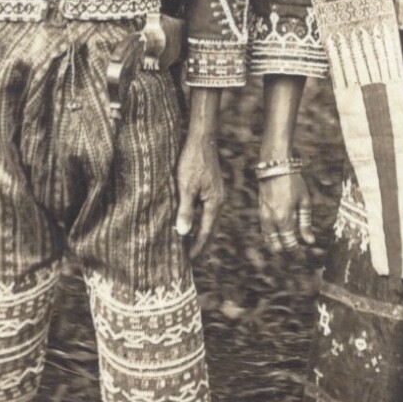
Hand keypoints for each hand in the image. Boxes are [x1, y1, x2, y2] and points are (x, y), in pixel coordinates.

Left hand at [175, 133, 224, 258]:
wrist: (202, 140)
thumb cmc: (192, 162)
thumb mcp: (185, 187)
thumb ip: (185, 211)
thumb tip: (183, 233)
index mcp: (214, 203)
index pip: (206, 232)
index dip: (197, 247)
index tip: (189, 261)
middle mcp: (219, 201)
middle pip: (211, 229)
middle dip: (201, 245)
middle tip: (191, 260)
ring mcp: (217, 195)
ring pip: (209, 220)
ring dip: (201, 234)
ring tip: (191, 246)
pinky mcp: (212, 188)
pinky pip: (207, 211)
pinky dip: (201, 222)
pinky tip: (193, 223)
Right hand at [259, 170, 314, 254]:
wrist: (275, 168)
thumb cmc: (293, 183)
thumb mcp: (304, 202)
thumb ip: (306, 223)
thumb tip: (309, 241)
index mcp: (284, 220)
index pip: (289, 243)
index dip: (296, 250)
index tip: (302, 251)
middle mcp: (271, 221)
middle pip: (276, 246)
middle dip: (286, 248)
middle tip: (295, 247)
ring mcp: (263, 217)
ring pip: (268, 240)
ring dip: (277, 243)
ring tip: (287, 241)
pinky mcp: (260, 212)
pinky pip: (264, 230)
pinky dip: (271, 235)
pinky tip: (279, 232)